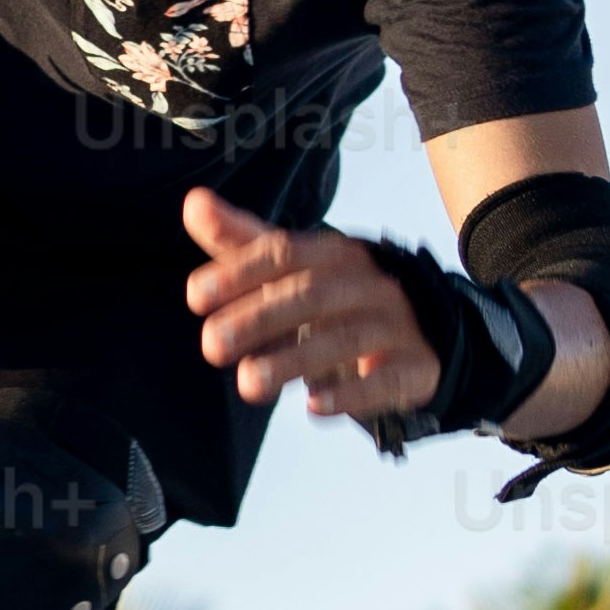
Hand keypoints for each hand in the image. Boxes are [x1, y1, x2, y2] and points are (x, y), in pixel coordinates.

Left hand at [181, 189, 436, 418]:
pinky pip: (387, 379)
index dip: (239, 272)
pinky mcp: (415, 367)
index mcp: (334, 253)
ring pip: (345, 338)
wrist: (415, 336)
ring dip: (294, 360)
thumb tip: (194, 203)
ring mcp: (396, 324)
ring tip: (248, 383)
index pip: (284, 253)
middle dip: (257, 319)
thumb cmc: (333, 302)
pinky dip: (350, 394)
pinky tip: (313, 407)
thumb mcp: (289, 271)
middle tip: (211, 345)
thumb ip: (241, 242)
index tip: (196, 298)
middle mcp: (368, 283)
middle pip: (311, 294)